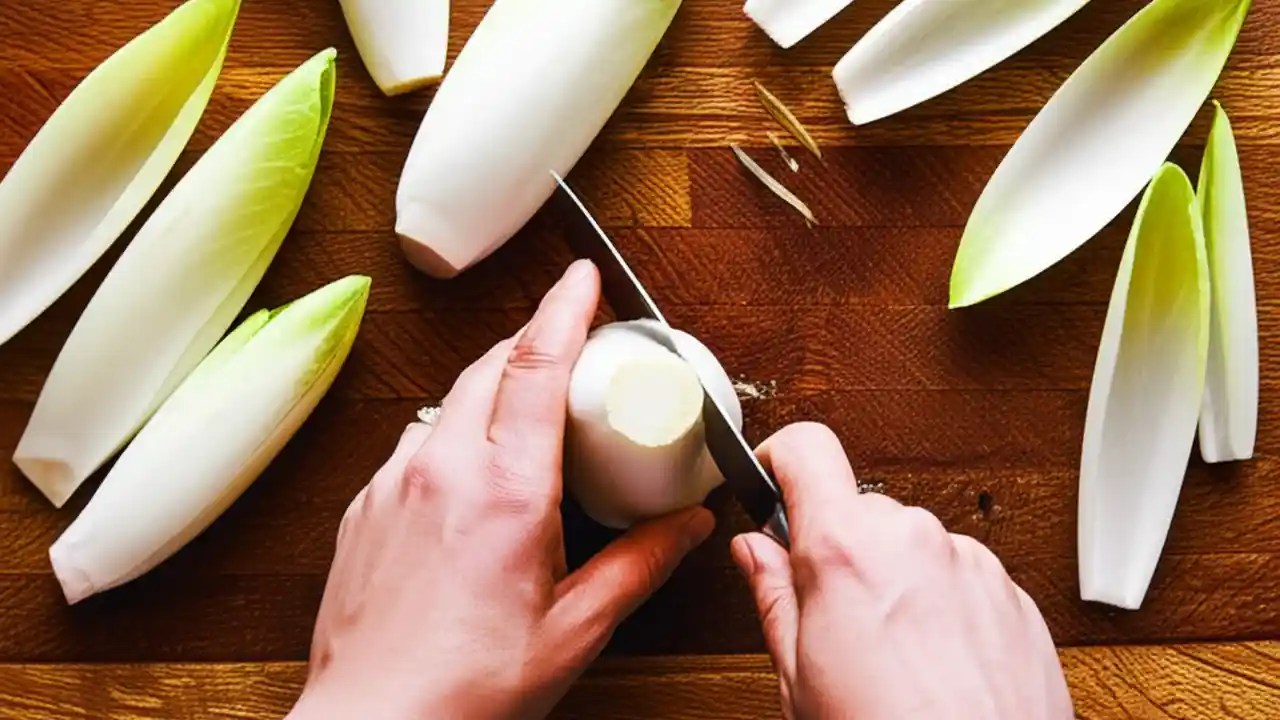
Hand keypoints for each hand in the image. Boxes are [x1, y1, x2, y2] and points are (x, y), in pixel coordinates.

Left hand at [289, 261, 714, 719]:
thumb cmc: (466, 689)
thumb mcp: (575, 629)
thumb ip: (639, 564)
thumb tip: (688, 526)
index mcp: (507, 490)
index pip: (538, 365)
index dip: (565, 307)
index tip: (582, 275)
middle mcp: (443, 468)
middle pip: (491, 365)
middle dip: (534, 341)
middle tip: (574, 351)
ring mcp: (394, 483)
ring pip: (449, 399)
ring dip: (493, 386)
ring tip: (527, 415)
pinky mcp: (364, 507)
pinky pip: (416, 441)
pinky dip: (454, 433)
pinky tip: (473, 475)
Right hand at [731, 423, 1071, 719]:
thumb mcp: (800, 679)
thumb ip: (774, 597)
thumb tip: (754, 552)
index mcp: (848, 551)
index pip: (806, 449)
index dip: (779, 459)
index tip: (771, 482)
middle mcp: (914, 540)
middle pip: (858, 508)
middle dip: (838, 549)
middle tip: (829, 617)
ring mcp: (970, 563)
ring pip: (911, 544)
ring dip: (893, 579)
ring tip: (889, 655)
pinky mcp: (1011, 593)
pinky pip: (958, 575)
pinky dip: (939, 604)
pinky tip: (931, 663)